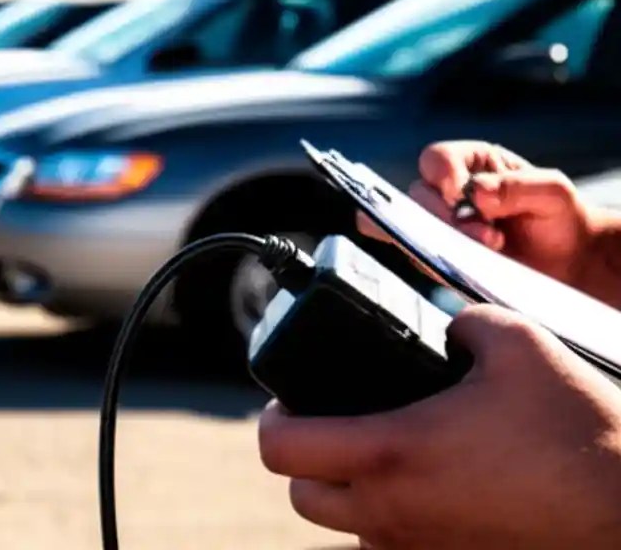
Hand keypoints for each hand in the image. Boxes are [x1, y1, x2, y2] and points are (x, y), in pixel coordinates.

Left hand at [259, 305, 620, 548]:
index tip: (286, 400)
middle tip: (329, 423)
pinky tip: (423, 486)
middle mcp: (391, 512)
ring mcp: (419, 549)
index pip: (279, 448)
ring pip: (344, 526)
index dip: (271, 418)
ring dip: (346, 492)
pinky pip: (391, 545)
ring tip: (379, 452)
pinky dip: (389, 518)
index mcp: (391, 452)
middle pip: (300, 495)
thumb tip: (448, 324)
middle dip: (303, 457)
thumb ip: (462, 321)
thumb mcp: (518, 343)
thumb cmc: (577, 433)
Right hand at [360, 141, 600, 293]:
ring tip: (491, 248)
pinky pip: (423, 258)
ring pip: (415, 228)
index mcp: (472, 165)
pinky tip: (473, 264)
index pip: (436, 159)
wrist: (569, 261)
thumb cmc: (560, 216)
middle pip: (419, 195)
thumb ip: (516, 186)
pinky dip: (443, 261)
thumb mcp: (552, 192)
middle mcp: (449, 193)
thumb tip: (476, 192)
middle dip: (447, 215)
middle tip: (488, 234)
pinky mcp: (442, 257)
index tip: (460, 194)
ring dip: (448, 240)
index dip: (441, 174)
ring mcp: (443, 226)